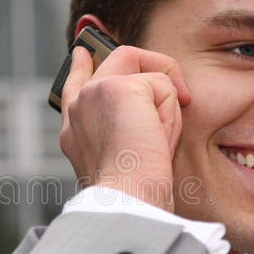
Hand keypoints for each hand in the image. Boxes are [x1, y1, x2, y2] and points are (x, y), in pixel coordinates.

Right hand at [59, 45, 191, 211]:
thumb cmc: (132, 194)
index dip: (81, 66)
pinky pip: (162, 86)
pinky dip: (170, 115)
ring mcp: (94, 93)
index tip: (82, 52)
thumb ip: (124, 128)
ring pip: (146, 74)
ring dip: (165, 105)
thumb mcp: (121, 158)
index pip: (74, 86)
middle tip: (179, 88)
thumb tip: (153, 100)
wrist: (126, 201)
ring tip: (161, 140)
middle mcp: (78, 107)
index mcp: (73, 130)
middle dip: (155, 65)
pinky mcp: (118, 88)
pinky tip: (159, 139)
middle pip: (121, 59)